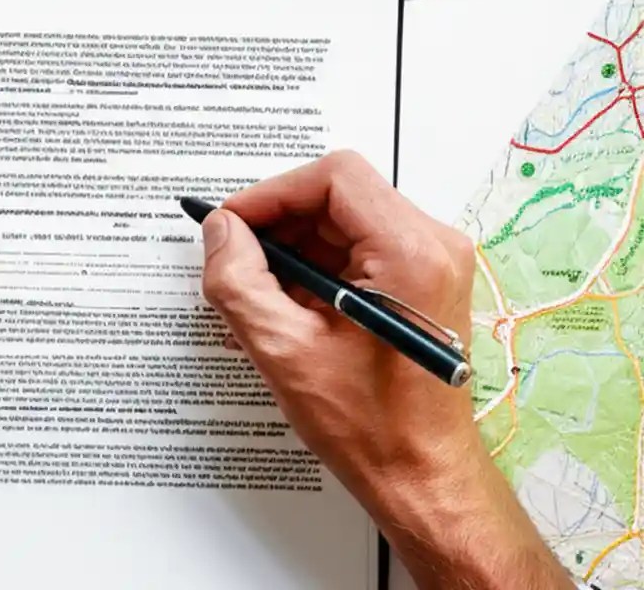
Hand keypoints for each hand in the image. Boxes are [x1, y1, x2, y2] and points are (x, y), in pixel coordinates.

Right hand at [201, 151, 570, 588]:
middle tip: (236, 258)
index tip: (233, 224)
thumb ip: (240, 280)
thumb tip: (221, 232)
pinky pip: (360, 250)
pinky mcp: (422, 284)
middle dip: (280, 222)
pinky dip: (317, 267)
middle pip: (340, 195)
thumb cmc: (372, 427)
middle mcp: (432, 248)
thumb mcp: (284, 350)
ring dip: (295, 247)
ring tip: (260, 293)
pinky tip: (288, 307)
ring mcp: (432, 265)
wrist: (422, 475)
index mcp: (410, 253)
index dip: (272, 194)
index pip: (334, 178)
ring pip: (346, 221)